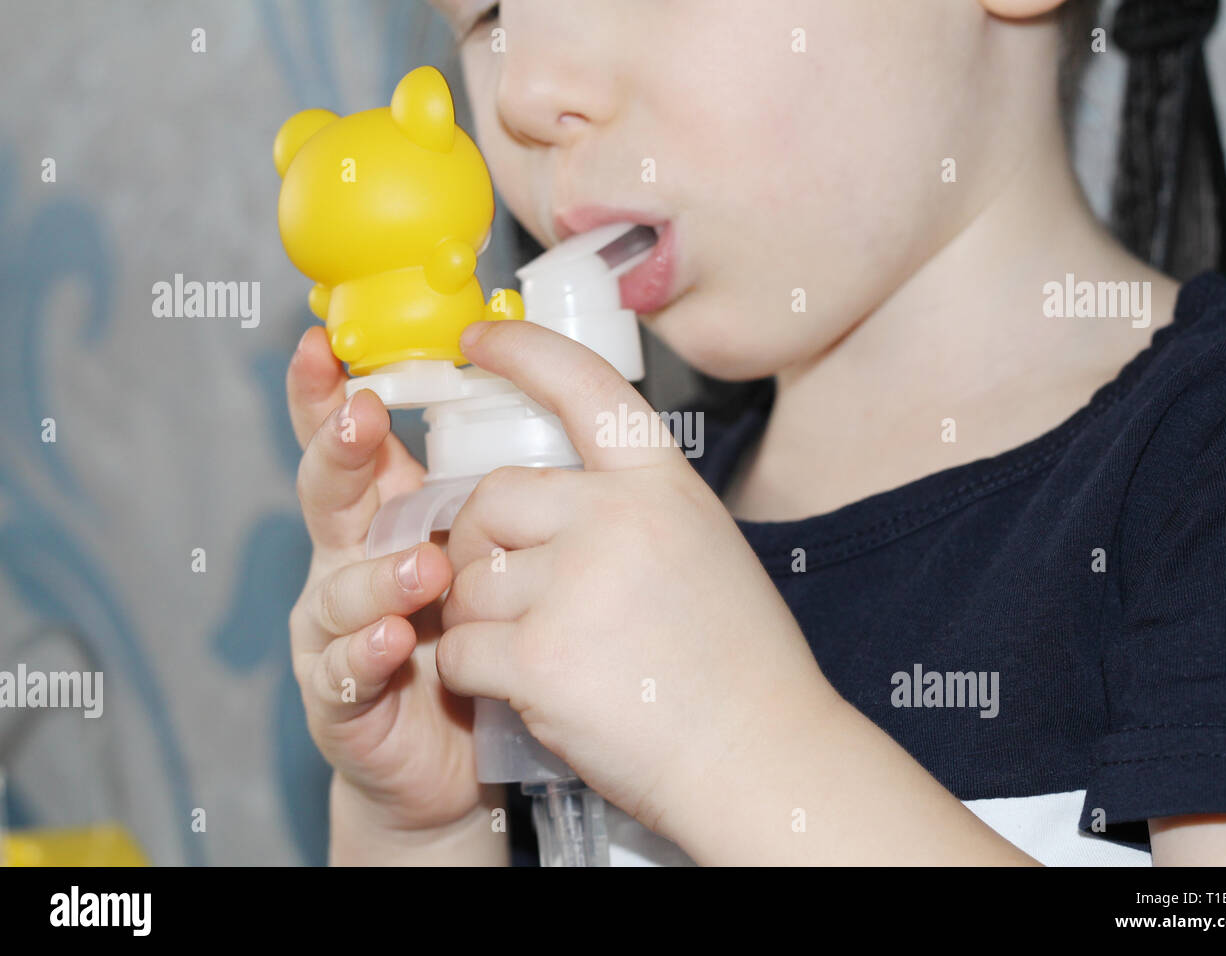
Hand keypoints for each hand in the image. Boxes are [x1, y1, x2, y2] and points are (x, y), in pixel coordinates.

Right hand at [285, 327, 488, 841]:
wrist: (451, 759)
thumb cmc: (475, 639)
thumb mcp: (481, 555)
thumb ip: (492, 494)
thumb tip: (551, 401)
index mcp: (385, 516)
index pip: (351, 444)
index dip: (328, 395)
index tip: (322, 343)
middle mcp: (347, 562)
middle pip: (327, 496)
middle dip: (338, 453)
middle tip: (362, 419)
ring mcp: (333, 630)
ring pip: (339, 588)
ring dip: (377, 573)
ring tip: (423, 567)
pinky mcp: (339, 698)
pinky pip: (342, 671)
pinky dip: (365, 654)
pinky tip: (392, 641)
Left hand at [436, 320, 838, 841]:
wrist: (762, 760)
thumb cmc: (739, 667)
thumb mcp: (703, 550)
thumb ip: (632, 511)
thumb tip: (547, 499)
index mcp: (663, 486)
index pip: (584, 385)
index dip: (524, 351)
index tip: (479, 336)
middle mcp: (619, 518)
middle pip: (492, 497)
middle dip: (480, 542)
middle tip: (506, 590)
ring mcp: (578, 584)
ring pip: (467, 577)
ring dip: (479, 616)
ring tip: (535, 654)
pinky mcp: (541, 656)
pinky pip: (459, 646)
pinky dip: (472, 673)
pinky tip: (519, 690)